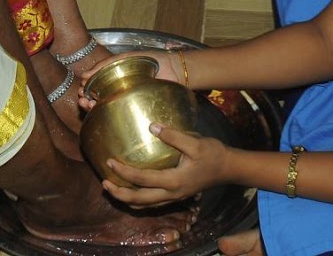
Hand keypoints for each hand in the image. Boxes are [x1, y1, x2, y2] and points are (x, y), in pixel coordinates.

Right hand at [76, 49, 178, 110]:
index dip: (86, 88)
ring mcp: (128, 103)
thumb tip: (85, 74)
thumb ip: (107, 64)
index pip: (96, 87)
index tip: (80, 88)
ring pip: (106, 108)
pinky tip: (101, 113)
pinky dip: (108, 116)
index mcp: (116, 81)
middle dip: (86, 100)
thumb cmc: (152, 61)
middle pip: (98, 99)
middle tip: (82, 99)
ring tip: (87, 104)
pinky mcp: (138, 112)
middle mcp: (120, 93)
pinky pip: (121, 115)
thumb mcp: (126, 58)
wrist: (174, 71)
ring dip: (93, 108)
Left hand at [103, 125, 231, 207]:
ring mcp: (174, 197)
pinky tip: (132, 189)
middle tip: (104, 182)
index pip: (142, 180)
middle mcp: (171, 194)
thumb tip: (152, 126)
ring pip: (145, 205)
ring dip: (126, 198)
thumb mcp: (194, 143)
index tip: (110, 162)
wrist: (228, 169)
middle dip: (119, 194)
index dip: (124, 172)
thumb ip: (173, 136)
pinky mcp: (176, 195)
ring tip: (111, 188)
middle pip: (139, 200)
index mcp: (174, 181)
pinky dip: (138, 199)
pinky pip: (152, 202)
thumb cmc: (213, 154)